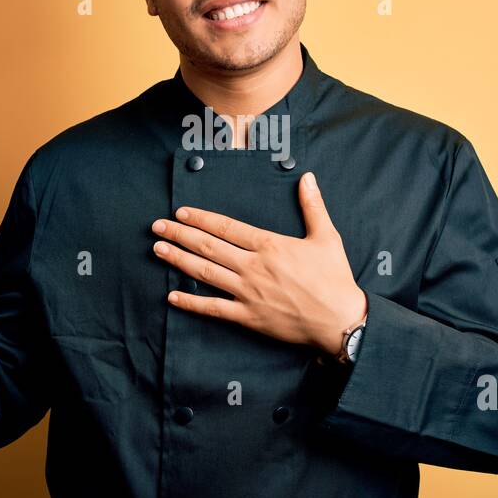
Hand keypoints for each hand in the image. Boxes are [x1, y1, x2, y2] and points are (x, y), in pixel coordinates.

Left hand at [149, 171, 367, 352]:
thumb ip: (313, 206)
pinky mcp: (248, 317)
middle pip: (209, 246)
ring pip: (205, 273)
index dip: (200, 219)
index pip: (226, 227)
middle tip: (157, 227)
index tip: (181, 213)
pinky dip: (191, 302)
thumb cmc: (334, 279)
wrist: (339, 320)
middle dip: (180, 235)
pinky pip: (214, 309)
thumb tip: (307, 177)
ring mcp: (248, 293)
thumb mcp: (327, 237)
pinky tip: (172, 295)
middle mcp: (253, 267)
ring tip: (158, 250)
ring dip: (179, 260)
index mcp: (269, 245)